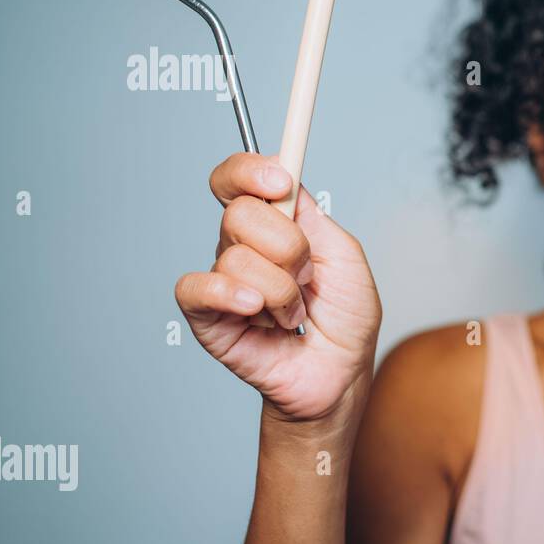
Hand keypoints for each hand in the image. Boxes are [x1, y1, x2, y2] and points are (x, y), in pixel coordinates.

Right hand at [174, 153, 382, 422]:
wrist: (340, 373)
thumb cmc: (345, 318)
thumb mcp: (346, 257)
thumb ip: (314, 216)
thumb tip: (283, 176)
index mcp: (274, 223)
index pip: (239, 178)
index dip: (250, 170)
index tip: (280, 183)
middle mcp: (243, 246)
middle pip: (240, 213)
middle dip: (289, 249)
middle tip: (307, 277)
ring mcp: (224, 280)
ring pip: (236, 258)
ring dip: (281, 292)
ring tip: (294, 313)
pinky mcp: (207, 316)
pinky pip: (198, 289)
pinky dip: (231, 296)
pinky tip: (257, 311)